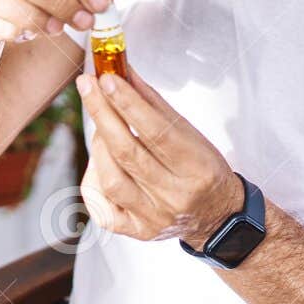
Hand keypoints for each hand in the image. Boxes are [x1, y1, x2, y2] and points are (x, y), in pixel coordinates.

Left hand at [76, 66, 243, 246]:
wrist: (216, 215)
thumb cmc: (201, 166)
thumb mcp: (190, 133)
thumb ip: (155, 105)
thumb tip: (123, 72)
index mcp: (197, 168)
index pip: (157, 132)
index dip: (129, 104)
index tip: (107, 78)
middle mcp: (176, 196)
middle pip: (129, 153)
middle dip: (103, 113)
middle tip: (87, 85)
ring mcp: (155, 217)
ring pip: (112, 180)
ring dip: (98, 145)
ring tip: (99, 123)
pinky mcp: (138, 231)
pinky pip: (103, 207)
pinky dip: (94, 180)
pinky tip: (99, 162)